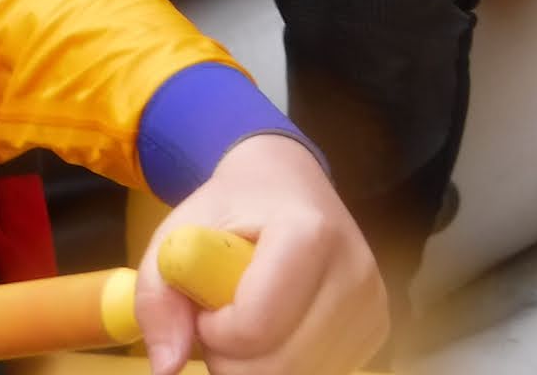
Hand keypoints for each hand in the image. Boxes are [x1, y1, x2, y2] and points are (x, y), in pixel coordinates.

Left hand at [136, 135, 386, 374]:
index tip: (207, 301)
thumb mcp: (177, 235)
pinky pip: (320, 374)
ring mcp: (373, 302)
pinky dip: (286, 365)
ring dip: (258, 365)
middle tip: (223, 318)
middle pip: (281, 365)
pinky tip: (281, 330)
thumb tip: (168, 367)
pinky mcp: (378, 326)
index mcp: (310, 233)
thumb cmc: (232, 206)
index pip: (255, 326)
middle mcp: (355, 270)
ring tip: (252, 319)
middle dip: (233, 358)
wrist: (288, 180)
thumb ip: (157, 298)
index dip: (213, 330)